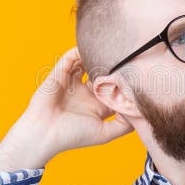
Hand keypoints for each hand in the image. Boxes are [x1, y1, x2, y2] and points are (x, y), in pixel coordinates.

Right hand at [0, 46, 132, 171]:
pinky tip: (92, 48)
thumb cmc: (72, 136)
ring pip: (88, 61)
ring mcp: (72, 81)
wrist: (44, 134)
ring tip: (111, 49)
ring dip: (98, 55)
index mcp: (96, 104)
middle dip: (114, 65)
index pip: (114, 87)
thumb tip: (140, 113)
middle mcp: (86, 90)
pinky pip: (71, 57)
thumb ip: (123, 126)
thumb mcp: (104, 133)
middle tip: (128, 56)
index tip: (139, 74)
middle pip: (103, 71)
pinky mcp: (60, 73)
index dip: (125, 81)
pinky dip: (80, 51)